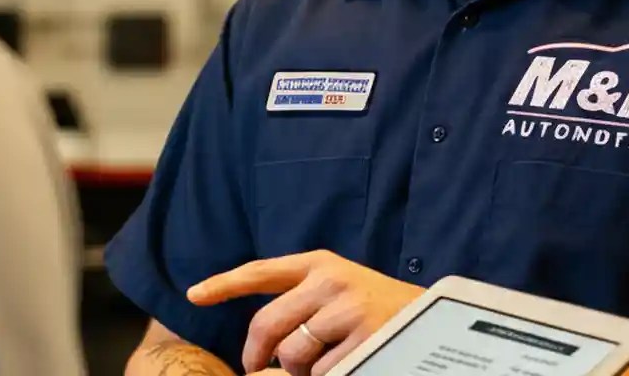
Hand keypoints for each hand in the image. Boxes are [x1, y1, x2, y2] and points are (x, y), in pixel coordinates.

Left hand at [188, 250, 425, 375]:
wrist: (434, 320)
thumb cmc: (378, 312)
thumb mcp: (339, 294)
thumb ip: (299, 307)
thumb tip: (261, 357)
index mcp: (321, 264)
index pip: (262, 271)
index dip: (224, 284)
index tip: (194, 295)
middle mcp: (330, 281)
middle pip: (267, 325)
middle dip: (259, 355)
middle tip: (258, 370)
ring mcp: (347, 309)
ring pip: (293, 355)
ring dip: (300, 372)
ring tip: (325, 364)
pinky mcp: (363, 338)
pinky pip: (323, 373)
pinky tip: (350, 364)